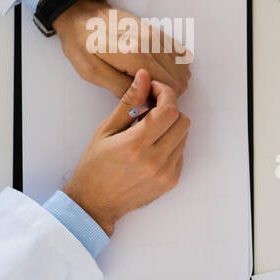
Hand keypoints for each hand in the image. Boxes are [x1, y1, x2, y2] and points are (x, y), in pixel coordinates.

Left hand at [53, 0, 191, 97]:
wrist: (81, 14)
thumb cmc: (82, 42)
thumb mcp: (92, 72)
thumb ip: (121, 88)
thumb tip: (144, 100)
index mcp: (134, 54)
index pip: (168, 85)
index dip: (160, 98)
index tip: (146, 100)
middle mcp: (151, 42)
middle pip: (179, 78)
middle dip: (167, 90)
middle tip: (148, 94)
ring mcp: (157, 35)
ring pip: (183, 67)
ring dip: (171, 79)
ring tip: (151, 82)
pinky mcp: (158, 31)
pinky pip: (181, 54)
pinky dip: (174, 66)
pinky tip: (157, 70)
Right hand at [62, 69, 190, 234]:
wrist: (95, 203)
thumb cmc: (95, 165)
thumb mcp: (106, 130)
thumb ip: (129, 102)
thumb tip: (144, 76)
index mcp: (135, 145)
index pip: (168, 110)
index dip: (165, 94)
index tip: (154, 89)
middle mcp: (155, 161)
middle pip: (182, 121)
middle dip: (169, 108)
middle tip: (151, 107)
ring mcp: (166, 173)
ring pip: (184, 136)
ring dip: (171, 126)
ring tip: (148, 129)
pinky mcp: (172, 181)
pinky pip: (181, 152)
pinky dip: (171, 143)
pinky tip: (152, 146)